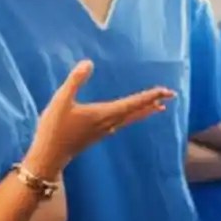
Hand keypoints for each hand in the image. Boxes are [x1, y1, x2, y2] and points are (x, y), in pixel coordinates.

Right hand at [36, 60, 174, 162]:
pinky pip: (122, 123)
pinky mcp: (97, 134)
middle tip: (171, 95)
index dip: (150, 95)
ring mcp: (104, 130)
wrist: (48, 157)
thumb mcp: (61, 101)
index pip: (133, 103)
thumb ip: (75, 81)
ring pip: (130, 119)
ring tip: (158, 107)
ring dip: (144, 111)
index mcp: (104, 114)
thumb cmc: (54, 129)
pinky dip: (131, 117)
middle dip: (153, 102)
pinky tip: (128, 117)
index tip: (166, 90)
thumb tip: (88, 63)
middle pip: (136, 112)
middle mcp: (109, 123)